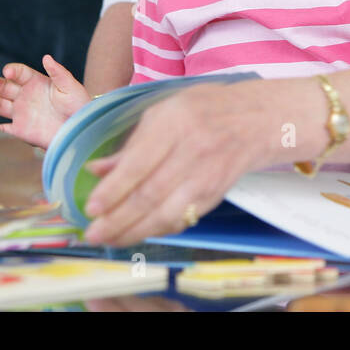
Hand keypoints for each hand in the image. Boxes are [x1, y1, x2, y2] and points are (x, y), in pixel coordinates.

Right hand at [0, 54, 90, 148]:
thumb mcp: (70, 87)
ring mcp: (21, 113)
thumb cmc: (79, 106)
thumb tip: (46, 57)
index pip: (19, 73)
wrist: (82, 130)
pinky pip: (3, 130)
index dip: (13, 71)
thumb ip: (58, 73)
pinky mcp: (20, 130)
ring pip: (0, 105)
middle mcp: (25, 96)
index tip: (8, 71)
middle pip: (5, 87)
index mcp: (36, 82)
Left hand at [80, 81, 274, 246]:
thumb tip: (96, 170)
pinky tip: (138, 234)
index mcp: (175, 122)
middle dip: (117, 218)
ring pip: (166, 213)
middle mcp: (192, 149)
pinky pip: (182, 219)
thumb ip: (132, 143)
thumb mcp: (165, 111)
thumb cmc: (206, 109)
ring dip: (134, 231)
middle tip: (93, 233)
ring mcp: (206, 176)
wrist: (258, 119)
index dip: (114, 189)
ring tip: (109, 240)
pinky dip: (158, 230)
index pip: (139, 162)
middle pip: (150, 194)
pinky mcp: (215, 195)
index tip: (91, 207)